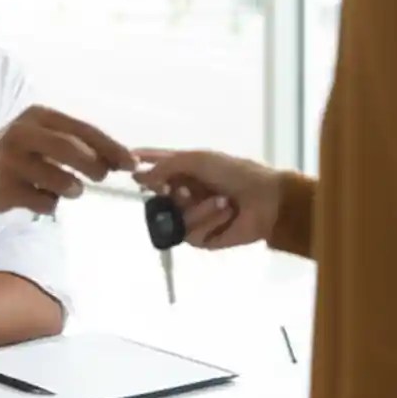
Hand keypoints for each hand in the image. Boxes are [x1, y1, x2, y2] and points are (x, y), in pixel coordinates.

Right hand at [0, 105, 135, 214]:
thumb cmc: (16, 156)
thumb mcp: (43, 139)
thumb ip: (77, 146)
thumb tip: (119, 160)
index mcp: (39, 116)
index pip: (84, 130)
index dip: (111, 147)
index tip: (131, 164)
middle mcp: (24, 132)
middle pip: (72, 150)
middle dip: (94, 167)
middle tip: (101, 177)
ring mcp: (12, 159)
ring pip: (61, 181)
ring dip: (71, 190)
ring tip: (66, 189)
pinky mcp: (4, 186)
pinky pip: (44, 202)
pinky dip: (47, 204)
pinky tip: (35, 197)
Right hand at [134, 149, 283, 249]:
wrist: (268, 200)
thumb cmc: (235, 173)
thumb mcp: (198, 160)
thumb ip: (165, 166)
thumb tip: (137, 176)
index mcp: (186, 171)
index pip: (157, 168)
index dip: (142, 167)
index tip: (128, 166)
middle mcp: (186, 194)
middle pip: (158, 198)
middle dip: (171, 194)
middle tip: (183, 191)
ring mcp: (193, 217)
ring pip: (174, 218)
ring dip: (198, 209)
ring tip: (221, 201)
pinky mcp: (203, 238)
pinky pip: (191, 234)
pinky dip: (209, 221)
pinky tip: (226, 214)